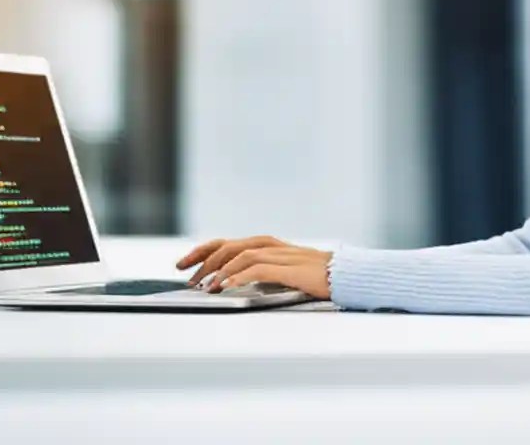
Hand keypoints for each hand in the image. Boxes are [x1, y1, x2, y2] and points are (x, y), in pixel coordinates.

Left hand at [175, 236, 332, 299]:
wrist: (346, 275)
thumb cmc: (317, 276)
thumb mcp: (283, 271)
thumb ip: (262, 271)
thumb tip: (233, 282)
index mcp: (268, 245)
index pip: (227, 242)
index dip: (202, 251)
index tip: (183, 263)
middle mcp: (271, 245)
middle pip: (228, 245)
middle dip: (202, 259)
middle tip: (186, 276)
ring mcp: (281, 255)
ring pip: (240, 254)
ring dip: (218, 270)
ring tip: (204, 286)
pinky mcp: (290, 268)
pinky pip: (258, 268)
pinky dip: (238, 276)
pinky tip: (226, 286)